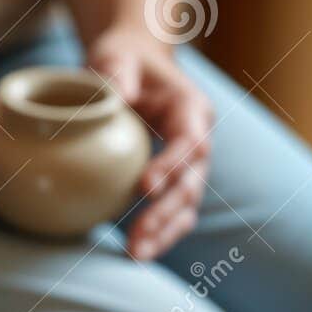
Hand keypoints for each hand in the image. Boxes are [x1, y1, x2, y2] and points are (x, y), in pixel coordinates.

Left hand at [85, 28, 213, 259]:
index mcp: (189, 108)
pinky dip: (159, 233)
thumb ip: (116, 72)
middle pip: (191, 182)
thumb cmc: (122, 59)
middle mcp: (196, 138)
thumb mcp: (115, 55)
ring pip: (185, 205)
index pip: (188, 141)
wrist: (131, 64)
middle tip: (137, 238)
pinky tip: (137, 252)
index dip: (171, 165)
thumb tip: (117, 97)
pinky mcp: (172, 179)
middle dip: (165, 213)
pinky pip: (172, 211)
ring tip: (136, 255)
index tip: (145, 187)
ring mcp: (187, 163)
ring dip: (164, 232)